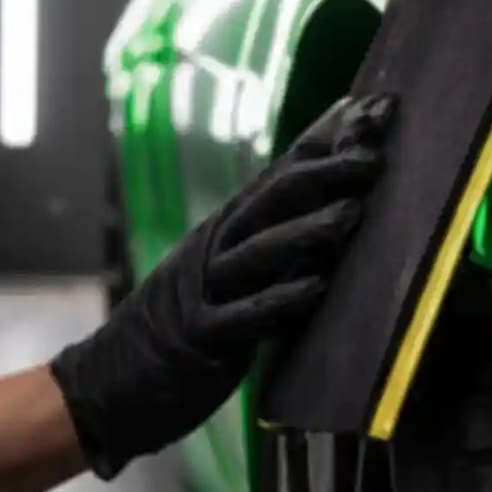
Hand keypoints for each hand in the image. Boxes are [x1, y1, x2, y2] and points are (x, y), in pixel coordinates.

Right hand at [51, 94, 395, 477]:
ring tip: (353, 213)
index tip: (381, 107)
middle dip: (326, 171)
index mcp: (231, 226)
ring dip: (309, 230)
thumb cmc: (190, 323)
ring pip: (261, 250)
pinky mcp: (204, 339)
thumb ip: (282, 238)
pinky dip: (282, 300)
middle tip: (374, 154)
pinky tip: (317, 287)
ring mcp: (208, 290)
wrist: (110, 384)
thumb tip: (342, 201)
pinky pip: (246, 316)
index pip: (287, 168)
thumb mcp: (235, 270)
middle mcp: (218, 246)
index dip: (332, 137)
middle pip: (274, 197)